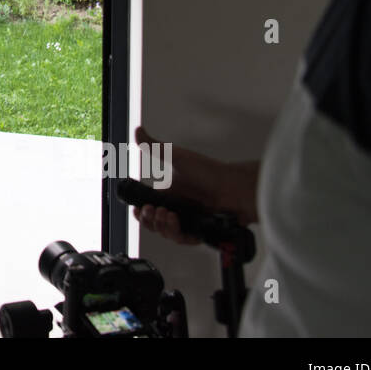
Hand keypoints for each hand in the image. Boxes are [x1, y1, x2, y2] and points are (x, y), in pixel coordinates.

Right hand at [130, 125, 253, 245]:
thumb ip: (153, 145)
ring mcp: (188, 221)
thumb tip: (137, 130)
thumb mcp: (175, 156)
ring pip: (166, 233)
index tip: (137, 209)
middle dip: (148, 220)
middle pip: (154, 223)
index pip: (148, 208)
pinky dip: (176, 233)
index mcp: (168, 194)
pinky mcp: (199, 231)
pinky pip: (183, 239)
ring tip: (167, 214)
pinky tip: (176, 223)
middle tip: (152, 210)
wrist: (233, 187)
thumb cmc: (208, 172)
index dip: (140, 212)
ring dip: (161, 226)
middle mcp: (177, 208)